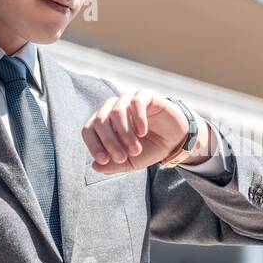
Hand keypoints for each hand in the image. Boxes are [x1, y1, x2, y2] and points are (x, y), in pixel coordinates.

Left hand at [81, 90, 208, 174]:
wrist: (174, 141)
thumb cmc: (148, 149)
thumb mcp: (130, 162)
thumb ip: (113, 165)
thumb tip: (95, 166)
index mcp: (104, 123)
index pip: (88, 130)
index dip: (93, 145)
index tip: (104, 160)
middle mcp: (112, 108)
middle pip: (99, 120)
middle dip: (110, 142)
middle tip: (123, 157)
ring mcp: (128, 99)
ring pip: (116, 112)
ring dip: (125, 134)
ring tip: (136, 149)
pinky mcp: (145, 95)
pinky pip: (135, 103)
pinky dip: (137, 120)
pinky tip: (143, 133)